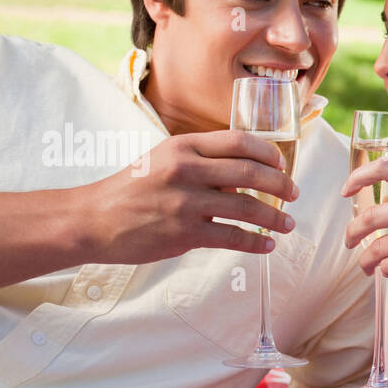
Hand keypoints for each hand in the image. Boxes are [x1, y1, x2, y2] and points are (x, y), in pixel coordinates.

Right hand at [84, 130, 298, 264]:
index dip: (268, 152)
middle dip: (280, 184)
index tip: (281, 165)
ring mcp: (185, 203)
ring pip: (247, 207)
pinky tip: (268, 246)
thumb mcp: (163, 160)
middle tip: (294, 194)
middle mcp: (186, 170)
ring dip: (275, 217)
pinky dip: (256, 243)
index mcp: (183, 146)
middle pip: (250, 172)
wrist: (93, 219)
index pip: (239, 141)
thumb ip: (201, 163)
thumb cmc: (132, 189)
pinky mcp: (184, 234)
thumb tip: (244, 175)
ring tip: (288, 224)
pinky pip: (232, 238)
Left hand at [340, 157, 387, 305]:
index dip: (358, 177)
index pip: (387, 168)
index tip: (346, 191)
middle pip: (373, 214)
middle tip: (349, 240)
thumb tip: (386, 203)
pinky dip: (384, 271)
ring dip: (366, 259)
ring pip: (377, 245)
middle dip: (353, 231)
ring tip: (366, 265)